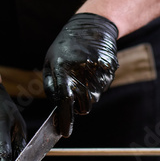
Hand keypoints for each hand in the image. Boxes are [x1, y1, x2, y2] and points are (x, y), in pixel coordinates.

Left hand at [43, 13, 119, 136]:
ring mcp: (97, 73)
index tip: (65, 133)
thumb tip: (57, 107)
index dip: (65, 121)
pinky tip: (92, 70)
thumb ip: (51, 86)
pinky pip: (103, 87)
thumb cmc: (66, 47)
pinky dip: (97, 84)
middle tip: (75, 92)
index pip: (65, 104)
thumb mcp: (50, 62)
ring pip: (94, 98)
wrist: (92, 27)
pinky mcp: (109, 71)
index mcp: (63, 72)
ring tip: (83, 75)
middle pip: (84, 107)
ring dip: (88, 94)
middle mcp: (81, 74)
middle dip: (79, 106)